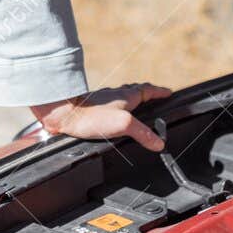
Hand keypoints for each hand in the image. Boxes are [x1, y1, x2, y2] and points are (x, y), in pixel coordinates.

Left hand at [29, 83, 171, 146]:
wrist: (63, 114)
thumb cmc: (91, 116)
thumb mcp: (124, 124)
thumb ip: (143, 133)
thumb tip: (159, 142)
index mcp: (126, 96)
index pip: (147, 90)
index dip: (159, 92)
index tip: (169, 92)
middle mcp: (115, 95)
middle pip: (135, 91)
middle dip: (147, 93)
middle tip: (155, 97)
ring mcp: (102, 100)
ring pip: (121, 96)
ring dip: (131, 99)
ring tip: (136, 106)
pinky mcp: (91, 108)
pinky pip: (109, 104)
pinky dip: (117, 107)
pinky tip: (112, 115)